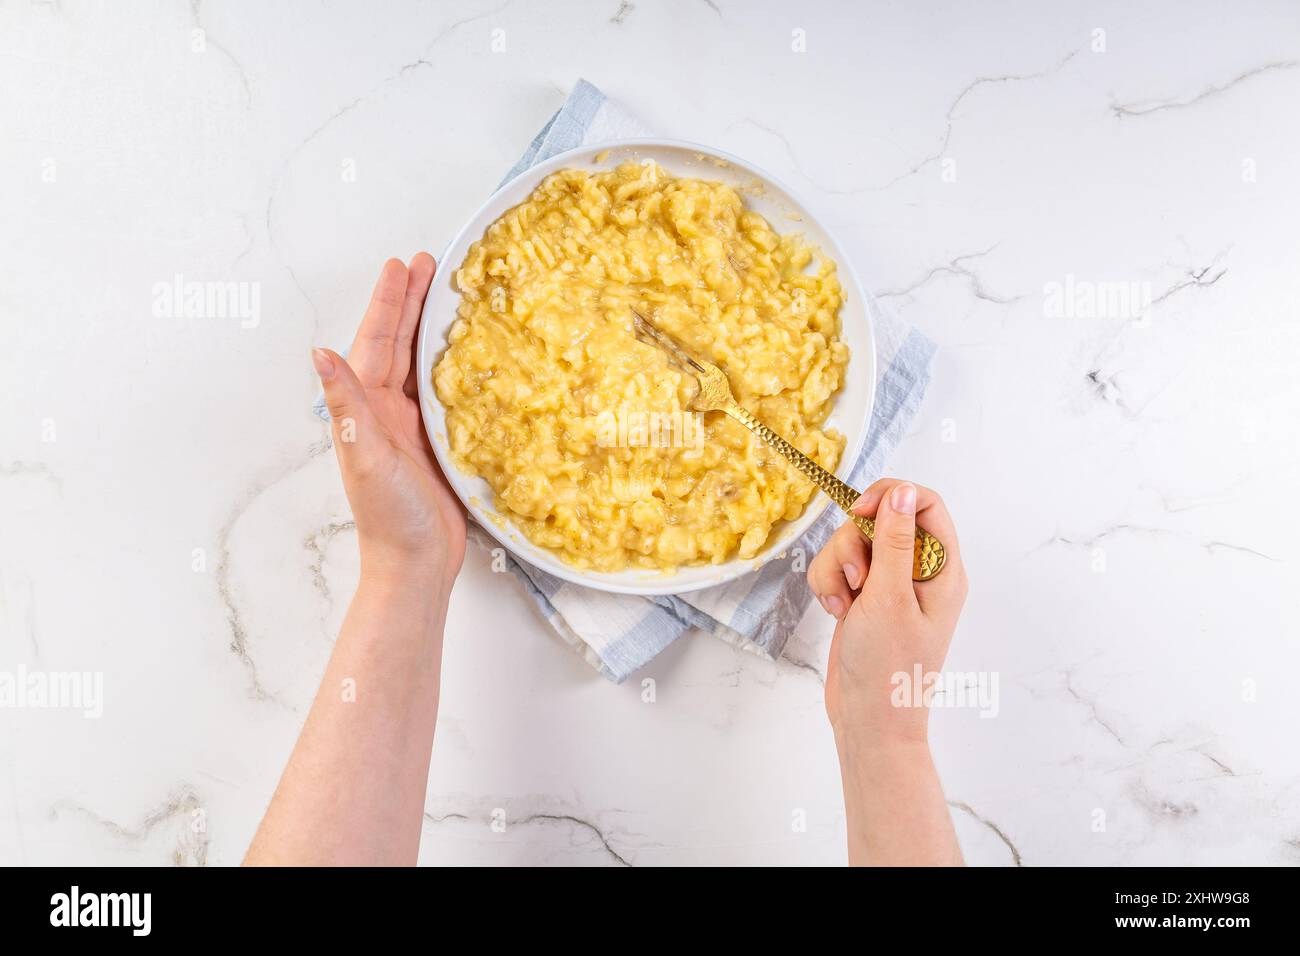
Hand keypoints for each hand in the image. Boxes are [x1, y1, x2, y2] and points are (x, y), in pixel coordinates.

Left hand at [312, 255, 466, 590]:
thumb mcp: (366, 457)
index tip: (402, 266)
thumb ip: (348, 405)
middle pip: (399, 345)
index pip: (378, 343)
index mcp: (367, 409)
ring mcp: (412, 428)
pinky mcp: (438, 445)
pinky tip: (470, 355)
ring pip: (421, 365)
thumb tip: (320, 354)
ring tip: (448, 296)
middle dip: (410, 304)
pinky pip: (445, 394)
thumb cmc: (389, 517)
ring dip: (431, 329)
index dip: (390, 303)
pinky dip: (453, 367)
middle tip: (428, 264)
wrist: (415, 565)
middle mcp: (387, 412)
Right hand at [808, 479, 967, 744]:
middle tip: (856, 582)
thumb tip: (903, 490)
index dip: (890, 497)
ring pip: (853, 543)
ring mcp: (890, 584)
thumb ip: (895, 541)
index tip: (858, 514)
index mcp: (942, 569)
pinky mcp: (865, 597)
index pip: (924, 503)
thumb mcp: (890, 599)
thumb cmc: (888, 668)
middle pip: (880, 519)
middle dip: (853, 545)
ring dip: (836, 568)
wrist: (869, 720)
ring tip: (843, 605)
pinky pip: (839, 567)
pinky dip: (829, 584)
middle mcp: (919, 571)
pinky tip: (836, 613)